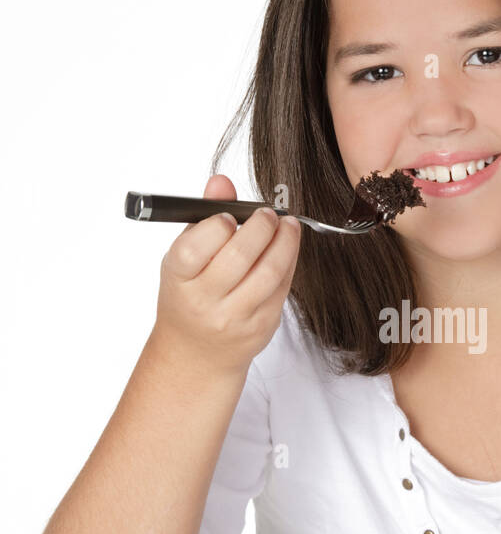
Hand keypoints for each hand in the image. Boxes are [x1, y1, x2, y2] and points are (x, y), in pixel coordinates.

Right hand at [151, 174, 300, 377]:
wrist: (197, 352)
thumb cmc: (189, 295)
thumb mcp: (184, 258)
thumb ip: (203, 218)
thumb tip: (221, 181)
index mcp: (178, 280)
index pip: (195, 249)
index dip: (217, 227)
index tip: (231, 216)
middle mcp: (204, 302)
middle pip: (240, 257)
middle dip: (261, 226)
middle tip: (268, 213)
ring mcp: (235, 318)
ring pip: (269, 272)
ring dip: (285, 242)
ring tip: (287, 224)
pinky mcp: (262, 326)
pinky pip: (283, 288)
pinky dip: (289, 262)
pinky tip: (287, 247)